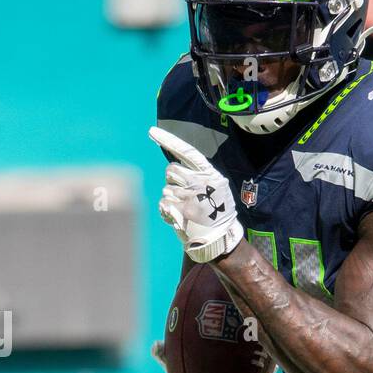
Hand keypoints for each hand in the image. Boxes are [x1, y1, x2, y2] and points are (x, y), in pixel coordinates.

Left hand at [149, 126, 243, 263]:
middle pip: (171, 170)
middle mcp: (201, 182)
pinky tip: (180, 218)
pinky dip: (167, 212)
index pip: (187, 152)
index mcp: (210, 174)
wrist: (220, 240)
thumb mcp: (213, 191)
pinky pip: (163, 203)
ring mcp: (191, 197)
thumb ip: (195, 177)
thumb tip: (172, 167)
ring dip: (172, 199)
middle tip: (183, 195)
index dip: (169, 140)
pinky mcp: (182, 212)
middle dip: (173, 181)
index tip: (151, 131)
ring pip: (166, 188)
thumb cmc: (214, 214)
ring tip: (186, 211)